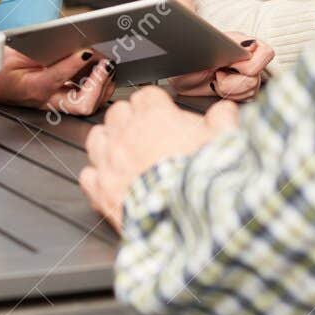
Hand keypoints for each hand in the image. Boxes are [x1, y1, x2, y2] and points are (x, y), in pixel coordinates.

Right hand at [0, 47, 115, 115]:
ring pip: (89, 104)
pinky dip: (99, 85)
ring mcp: (57, 103)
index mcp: (32, 87)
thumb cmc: (2, 69)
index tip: (86, 50)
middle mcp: (48, 99)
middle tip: (105, 64)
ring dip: (103, 85)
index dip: (74, 64)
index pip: (56, 78)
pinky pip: (87, 98)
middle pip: (81, 104)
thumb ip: (35, 46)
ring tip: (106, 65)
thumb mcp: (14, 52)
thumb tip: (57, 36)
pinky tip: (101, 71)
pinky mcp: (63, 100)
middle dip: (98, 84)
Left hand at [79, 86, 237, 229]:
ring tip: (123, 151)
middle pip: (118, 112)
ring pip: (96, 137)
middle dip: (131, 118)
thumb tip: (225, 111)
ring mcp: (110, 163)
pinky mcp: (102, 191)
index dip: (156, 103)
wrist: (189, 218)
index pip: (147, 95)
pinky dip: (97, 177)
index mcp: (155, 118)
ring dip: (108, 142)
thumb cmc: (205, 180)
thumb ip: (223, 120)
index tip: (163, 112)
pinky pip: (88, 175)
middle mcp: (127, 135)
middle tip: (146, 132)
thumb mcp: (226, 142)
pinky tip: (110, 181)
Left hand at [171, 34, 274, 101]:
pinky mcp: (242, 90)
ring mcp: (247, 74)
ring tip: (216, 80)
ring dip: (229, 89)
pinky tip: (218, 88)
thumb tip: (252, 45)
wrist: (179, 75)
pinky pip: (245, 99)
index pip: (265, 53)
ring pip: (251, 90)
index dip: (248, 64)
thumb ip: (228, 45)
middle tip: (217, 74)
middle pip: (256, 78)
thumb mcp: (202, 48)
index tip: (229, 65)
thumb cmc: (188, 59)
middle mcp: (248, 58)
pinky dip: (229, 97)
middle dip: (233, 81)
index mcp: (241, 43)